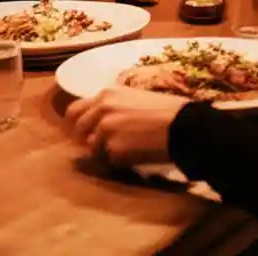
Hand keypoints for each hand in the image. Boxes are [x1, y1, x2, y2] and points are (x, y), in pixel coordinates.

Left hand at [64, 86, 187, 166]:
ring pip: (92, 148)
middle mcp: (100, 110)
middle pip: (79, 130)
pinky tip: (136, 155)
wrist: (183, 126)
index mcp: (106, 94)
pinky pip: (109, 161)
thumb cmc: (166, 110)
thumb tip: (100, 118)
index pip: (75, 110)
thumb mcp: (134, 97)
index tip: (84, 130)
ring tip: (128, 149)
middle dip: (89, 138)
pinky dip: (119, 161)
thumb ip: (113, 105)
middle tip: (105, 144)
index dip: (79, 122)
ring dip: (105, 151)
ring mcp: (105, 131)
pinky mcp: (113, 150)